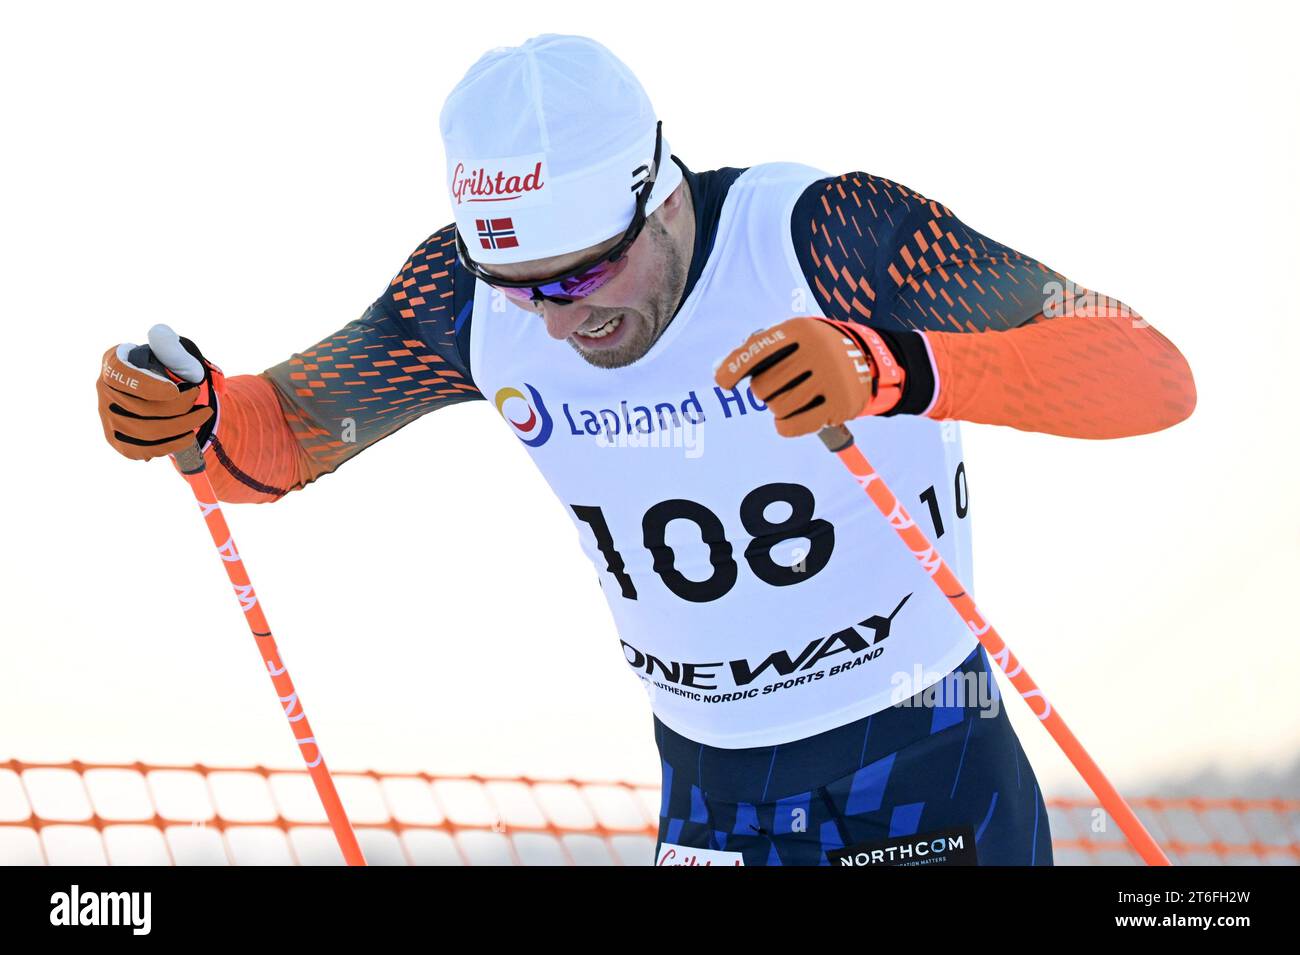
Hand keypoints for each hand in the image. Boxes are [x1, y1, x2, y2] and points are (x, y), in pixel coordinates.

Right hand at [98, 324, 222, 460]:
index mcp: (114, 362)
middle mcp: (103, 388)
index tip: (176, 391)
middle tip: (205, 409)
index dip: (150, 387)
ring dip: (179, 428)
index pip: (124, 376)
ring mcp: (106, 415)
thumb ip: (171, 348)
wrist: (171, 395)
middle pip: (139, 408)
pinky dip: (167, 446)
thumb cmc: (173, 371)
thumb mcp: (177, 357)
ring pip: (142, 431)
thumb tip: (158, 332)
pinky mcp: (115, 438)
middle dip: (179, 410)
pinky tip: (186, 437)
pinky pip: (138, 449)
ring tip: (201, 420)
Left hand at [713, 317, 904, 436]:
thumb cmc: (813, 350)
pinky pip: (793, 426)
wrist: (867, 359)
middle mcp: (819, 350)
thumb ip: (755, 350)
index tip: (722, 382)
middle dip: (764, 392)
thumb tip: (719, 370)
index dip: (734, 367)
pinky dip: (784, 426)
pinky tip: (787, 420)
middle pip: (764, 386)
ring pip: (778, 408)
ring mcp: (832, 378)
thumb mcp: (791, 339)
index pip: (758, 350)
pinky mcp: (841, 405)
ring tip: (790, 399)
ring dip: (777, 409)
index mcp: (802, 329)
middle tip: (779, 387)